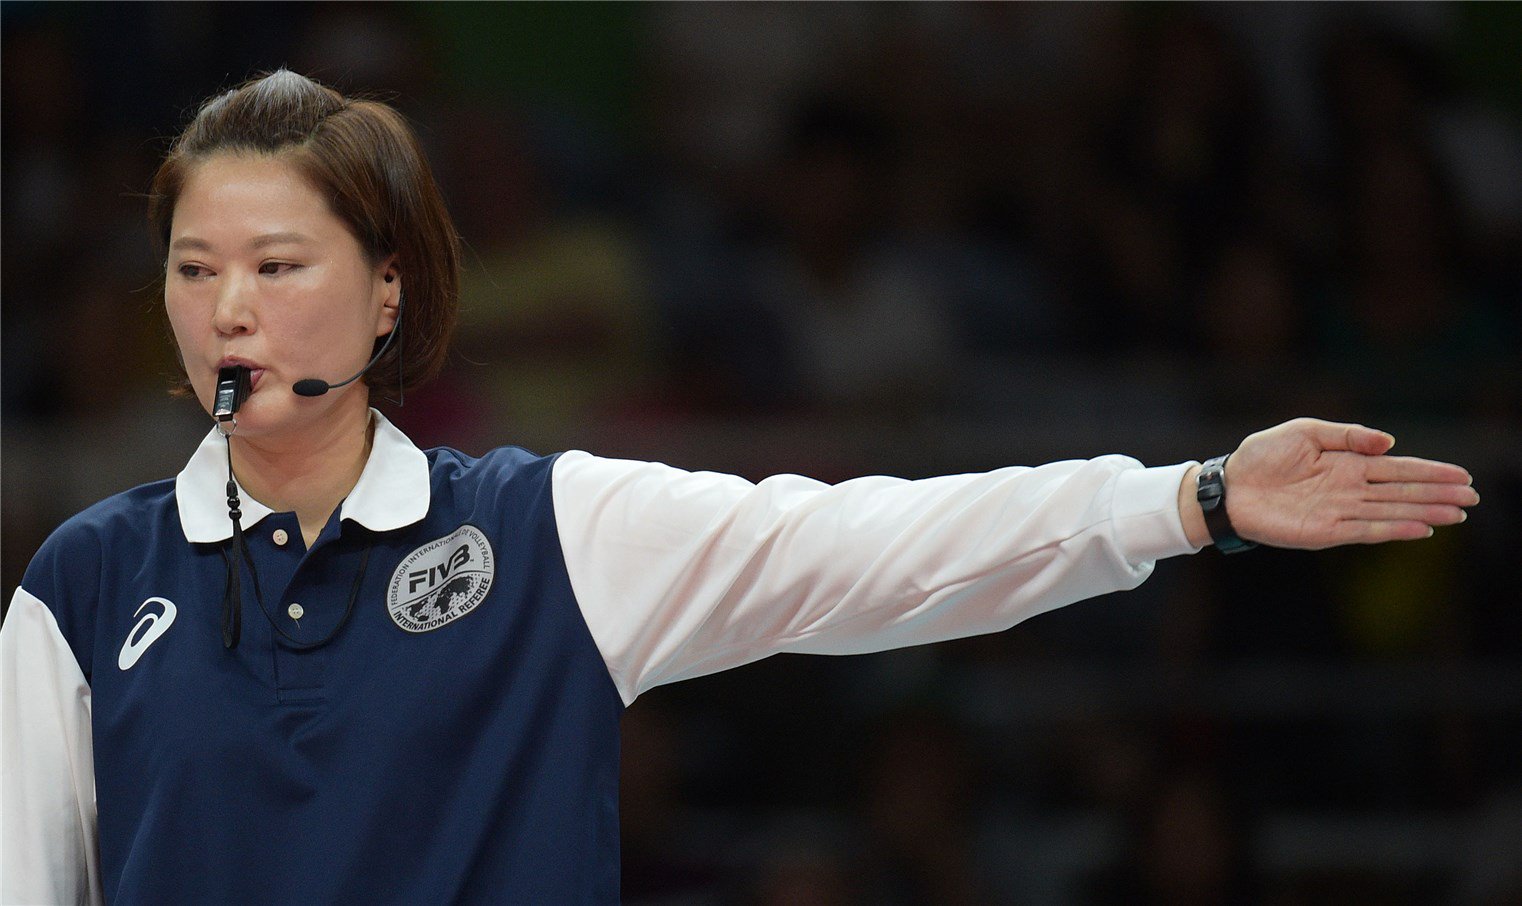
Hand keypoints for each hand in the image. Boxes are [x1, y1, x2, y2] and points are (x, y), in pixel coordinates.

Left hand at [1215, 417, 1478, 549]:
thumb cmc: (1262, 456)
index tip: (1462, 475)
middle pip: (1403, 492)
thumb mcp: (1304, 432)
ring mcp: (1340, 511)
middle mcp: (1349, 489)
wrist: (1229, 486)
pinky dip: (1394, 530)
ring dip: (1425, 513)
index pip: (1398, 468)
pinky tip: (1420, 528)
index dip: (1430, 472)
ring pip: (1392, 512)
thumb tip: (1389, 441)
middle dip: (1438, 493)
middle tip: (1473, 497)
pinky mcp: (1326, 531)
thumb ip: (1347, 436)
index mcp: (1347, 463)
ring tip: (1457, 514)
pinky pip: (1367, 530)